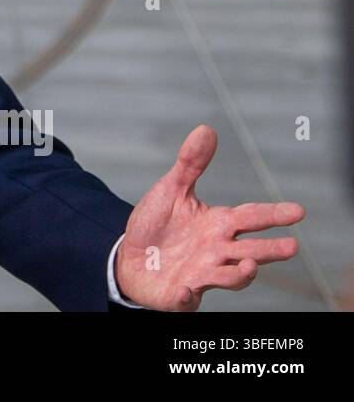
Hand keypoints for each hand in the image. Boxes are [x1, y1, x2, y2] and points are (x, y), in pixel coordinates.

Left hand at [114, 124, 304, 310]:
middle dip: (270, 250)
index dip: (273, 214)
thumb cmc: (158, 225)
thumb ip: (190, 164)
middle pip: (250, 251)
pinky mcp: (180, 295)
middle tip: (291, 246)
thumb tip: (206, 129)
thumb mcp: (171, 190)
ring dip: (240, 274)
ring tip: (250, 264)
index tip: (298, 211)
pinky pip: (186, 299)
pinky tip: (185, 288)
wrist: (130, 257)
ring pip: (228, 278)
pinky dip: (188, 296)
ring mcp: (200, 274)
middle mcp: (216, 251)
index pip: (251, 218)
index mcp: (217, 225)